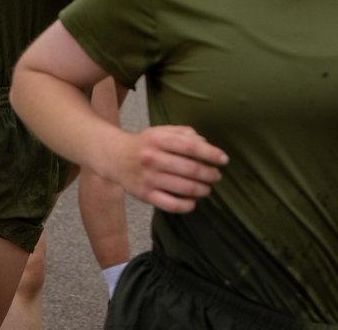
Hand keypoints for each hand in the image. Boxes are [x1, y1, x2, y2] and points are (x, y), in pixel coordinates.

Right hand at [110, 125, 227, 212]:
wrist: (114, 157)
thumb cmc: (144, 144)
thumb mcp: (160, 131)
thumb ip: (184, 133)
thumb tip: (205, 143)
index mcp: (158, 139)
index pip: (191, 147)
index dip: (211, 154)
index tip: (224, 159)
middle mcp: (153, 158)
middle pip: (190, 169)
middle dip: (210, 174)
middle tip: (216, 176)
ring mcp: (148, 178)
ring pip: (184, 188)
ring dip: (202, 190)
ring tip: (207, 189)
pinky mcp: (145, 195)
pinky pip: (171, 205)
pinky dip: (187, 205)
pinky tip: (193, 201)